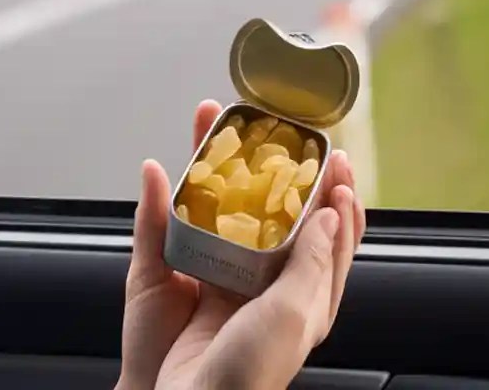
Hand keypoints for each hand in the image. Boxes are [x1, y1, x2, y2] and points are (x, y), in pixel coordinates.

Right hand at [117, 100, 366, 389]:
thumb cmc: (249, 371)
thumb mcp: (297, 313)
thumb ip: (313, 260)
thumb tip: (328, 214)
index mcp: (298, 293)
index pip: (324, 232)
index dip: (330, 193)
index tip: (331, 156)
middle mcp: (256, 277)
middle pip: (264, 207)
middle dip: (265, 163)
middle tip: (267, 125)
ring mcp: (210, 272)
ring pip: (213, 205)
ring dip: (209, 163)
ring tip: (209, 123)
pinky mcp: (167, 274)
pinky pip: (160, 224)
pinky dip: (157, 193)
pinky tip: (158, 170)